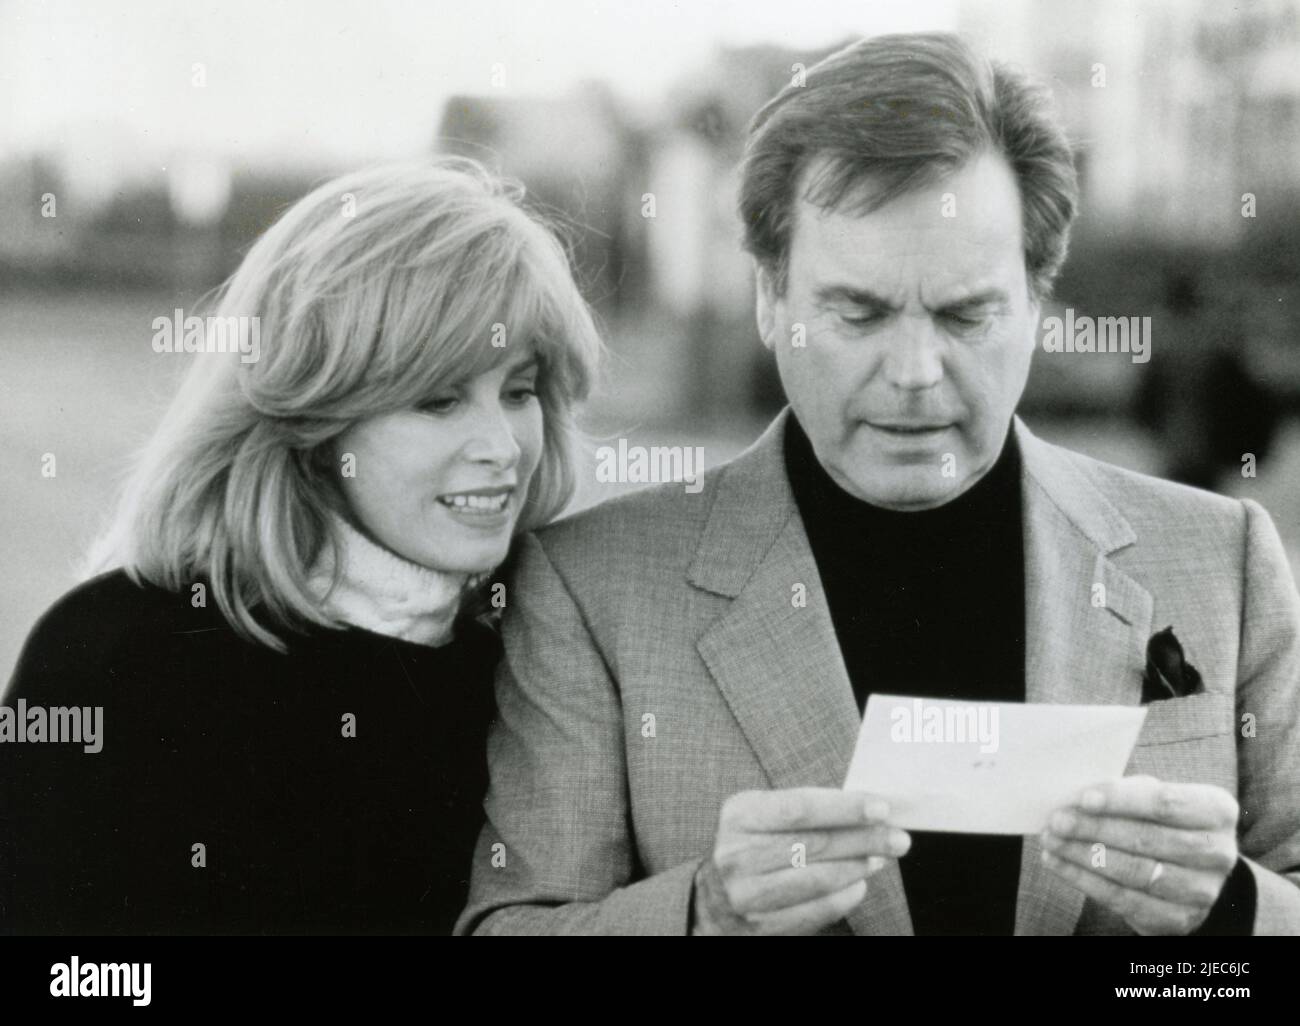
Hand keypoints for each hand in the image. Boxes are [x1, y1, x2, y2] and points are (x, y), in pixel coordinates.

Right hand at [691, 787, 908, 935]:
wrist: (712, 899)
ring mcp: (747, 893)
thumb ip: (805, 809)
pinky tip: (860, 884)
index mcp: (739, 815)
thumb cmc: (751, 846)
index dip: (844, 808)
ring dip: (858, 867)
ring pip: (818, 878)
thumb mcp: (762, 815)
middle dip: (863, 839)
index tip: (881, 807)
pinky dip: (845, 897)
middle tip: (897, 838)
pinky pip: (816, 910)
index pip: (800, 807)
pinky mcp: (761, 925)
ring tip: (880, 858)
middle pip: (814, 843)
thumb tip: (866, 809)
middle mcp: (737, 853)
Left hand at [1040, 775, 1238, 934]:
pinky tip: (1060, 864)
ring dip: (1084, 855)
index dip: (1121, 801)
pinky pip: (1125, 900)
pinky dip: (1085, 881)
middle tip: (1057, 820)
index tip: (1083, 798)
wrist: (1190, 872)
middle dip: (1095, 829)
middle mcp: (1218, 852)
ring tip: (1052, 842)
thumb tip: (1080, 797)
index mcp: (1216, 810)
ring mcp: (1202, 890)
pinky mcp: (1180, 918)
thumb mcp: (1154, 796)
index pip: (1166, 803)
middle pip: (1147, 839)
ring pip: (1135, 872)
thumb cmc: (1161, 821)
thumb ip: (1126, 792)